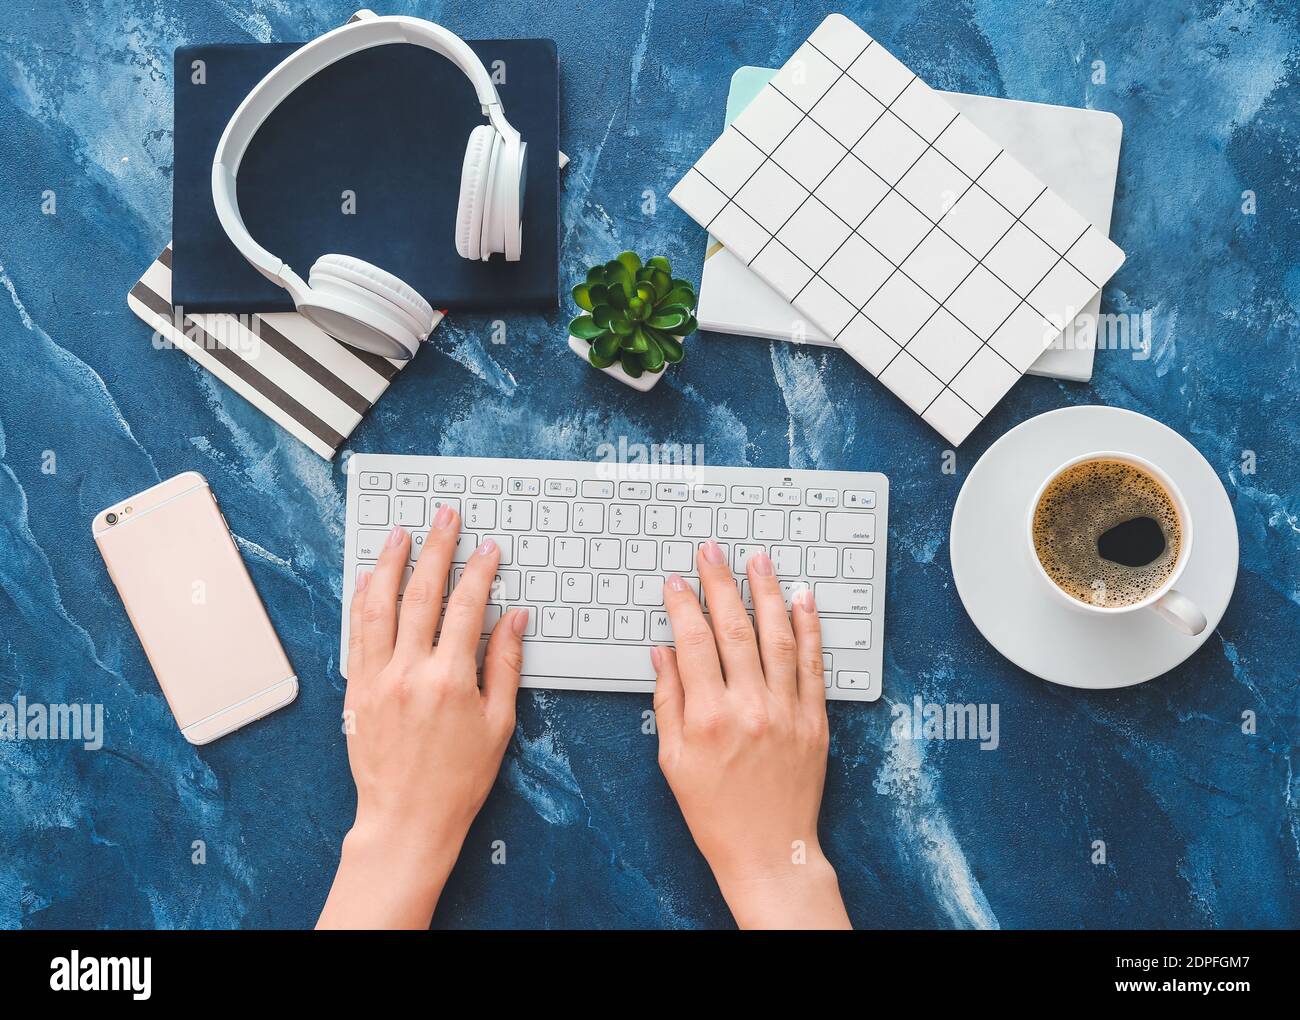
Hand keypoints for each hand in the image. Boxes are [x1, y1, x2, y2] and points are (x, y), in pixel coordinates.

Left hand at [317, 508, 525, 928]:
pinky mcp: (357, 691)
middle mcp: (410, 672)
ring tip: (401, 534)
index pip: (466, 607)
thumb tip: (513, 617)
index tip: (488, 548)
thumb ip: (505, 664)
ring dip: (392, 564)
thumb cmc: (458, 779)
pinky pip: (358, 634)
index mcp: (451, 679)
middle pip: (422, 594)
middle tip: (444, 517)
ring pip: (381, 606)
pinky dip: (364, 601)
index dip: (479, 572)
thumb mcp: (498, 723)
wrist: (407, 820)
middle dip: (436, 549)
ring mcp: (378, 679)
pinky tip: (370, 580)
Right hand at [652, 540, 849, 928]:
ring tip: (758, 560)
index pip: (692, 642)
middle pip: (733, 629)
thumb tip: (663, 652)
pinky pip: (812, 664)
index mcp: (707, 717)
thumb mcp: (673, 760)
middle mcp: (749, 708)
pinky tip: (801, 600)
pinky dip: (808, 628)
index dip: (682, 604)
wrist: (770, 851)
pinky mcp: (815, 720)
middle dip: (720, 583)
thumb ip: (668, 700)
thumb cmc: (715, 812)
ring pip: (776, 636)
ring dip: (766, 592)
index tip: (676, 580)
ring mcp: (786, 711)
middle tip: (712, 551)